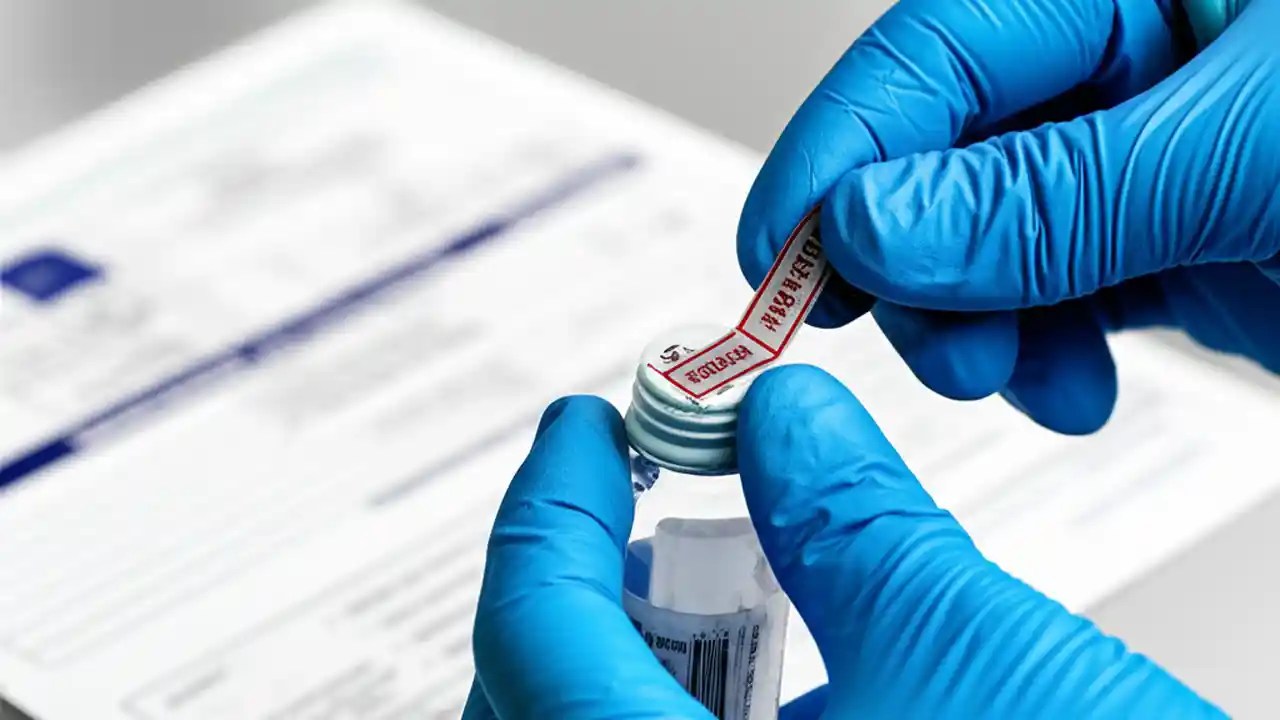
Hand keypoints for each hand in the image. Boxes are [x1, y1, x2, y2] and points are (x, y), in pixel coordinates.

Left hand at [464, 369, 1221, 717]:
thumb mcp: (981, 666)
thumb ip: (856, 524)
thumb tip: (788, 421)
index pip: (533, 633)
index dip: (548, 505)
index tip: (584, 427)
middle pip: (529, 702)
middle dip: (575, 586)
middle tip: (634, 499)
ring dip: (625, 658)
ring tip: (705, 585)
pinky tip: (764, 691)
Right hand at [737, 0, 1277, 434]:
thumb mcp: (1241, 161)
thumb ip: (1048, 196)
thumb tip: (868, 225)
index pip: (936, 52)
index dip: (837, 153)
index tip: (775, 253)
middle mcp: (1130, 67)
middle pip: (942, 154)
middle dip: (913, 262)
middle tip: (918, 339)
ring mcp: (1147, 161)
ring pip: (986, 242)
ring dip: (971, 326)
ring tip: (1000, 375)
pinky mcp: (1174, 244)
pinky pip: (1058, 300)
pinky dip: (1040, 358)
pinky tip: (1071, 391)